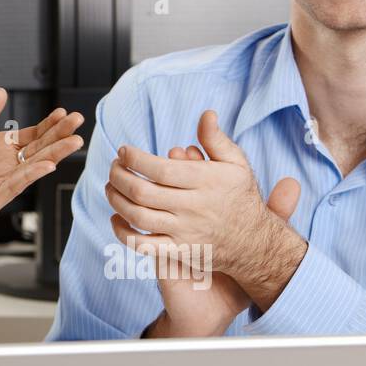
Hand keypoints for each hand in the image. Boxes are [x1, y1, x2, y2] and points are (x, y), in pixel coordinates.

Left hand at [0, 89, 83, 250]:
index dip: (47, 124)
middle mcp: (4, 166)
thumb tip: (0, 92)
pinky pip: (15, 185)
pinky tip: (47, 164)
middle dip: (60, 134)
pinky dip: (31, 174)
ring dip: (54, 154)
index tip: (64, 112)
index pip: (30, 135)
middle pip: (39, 147)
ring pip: (33, 166)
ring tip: (74, 141)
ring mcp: (1, 183)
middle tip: (79, 120)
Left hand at [106, 110, 307, 312]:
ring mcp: (184, 232)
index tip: (123, 151)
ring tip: (111, 186)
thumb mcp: (236, 164)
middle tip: (114, 167)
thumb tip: (206, 114)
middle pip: (144, 192)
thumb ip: (216, 139)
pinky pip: (143, 246)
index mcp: (206, 182)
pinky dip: (123, 233)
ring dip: (116, 199)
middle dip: (119, 176)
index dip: (136, 159)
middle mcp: (193, 208)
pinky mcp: (178, 251)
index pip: (161, 170)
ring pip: (139, 217)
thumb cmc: (239, 196)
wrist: (254, 243)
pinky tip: (116, 217)